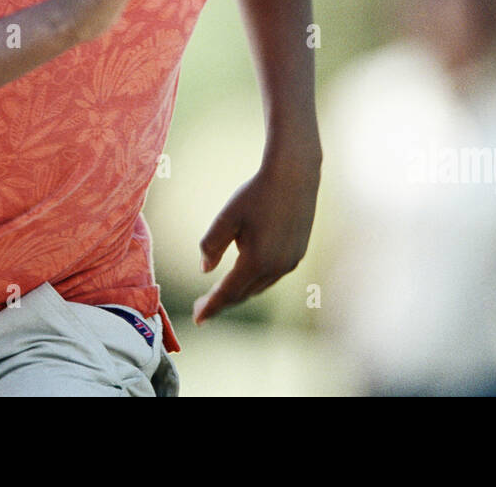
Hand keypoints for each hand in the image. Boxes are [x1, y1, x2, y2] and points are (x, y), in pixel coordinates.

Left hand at [192, 149, 319, 324]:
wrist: (294, 175)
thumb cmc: (256, 193)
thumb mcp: (226, 217)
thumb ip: (211, 246)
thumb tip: (206, 270)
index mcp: (256, 261)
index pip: (228, 293)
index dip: (211, 307)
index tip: (197, 319)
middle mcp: (276, 268)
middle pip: (244, 293)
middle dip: (222, 301)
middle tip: (203, 306)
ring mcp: (291, 263)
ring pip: (259, 286)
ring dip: (240, 291)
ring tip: (221, 292)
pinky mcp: (298, 254)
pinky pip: (272, 275)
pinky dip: (255, 279)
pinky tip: (245, 273)